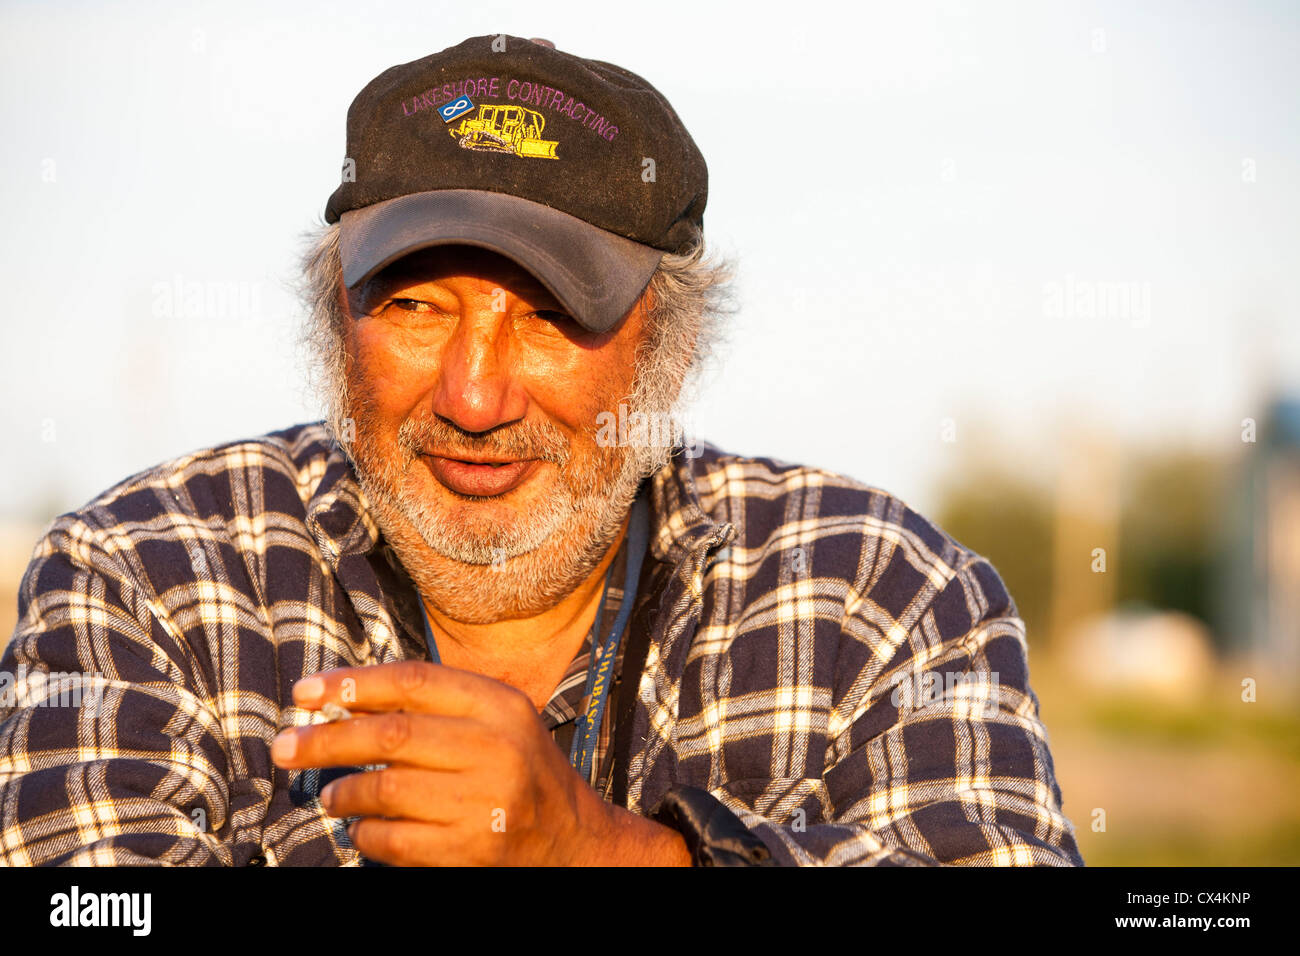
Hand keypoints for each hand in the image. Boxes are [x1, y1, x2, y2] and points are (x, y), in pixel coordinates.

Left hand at [270, 661, 689, 865]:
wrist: (576, 842)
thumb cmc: (521, 771)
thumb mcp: (496, 722)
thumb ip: (432, 705)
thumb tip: (341, 700)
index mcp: (501, 705)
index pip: (413, 681)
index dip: (352, 683)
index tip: (304, 692)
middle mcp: (497, 747)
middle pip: (391, 733)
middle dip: (326, 740)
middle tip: (283, 746)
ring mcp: (486, 802)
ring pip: (386, 789)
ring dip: (343, 792)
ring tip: (329, 795)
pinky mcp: (472, 850)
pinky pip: (394, 840)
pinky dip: (366, 835)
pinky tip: (363, 829)